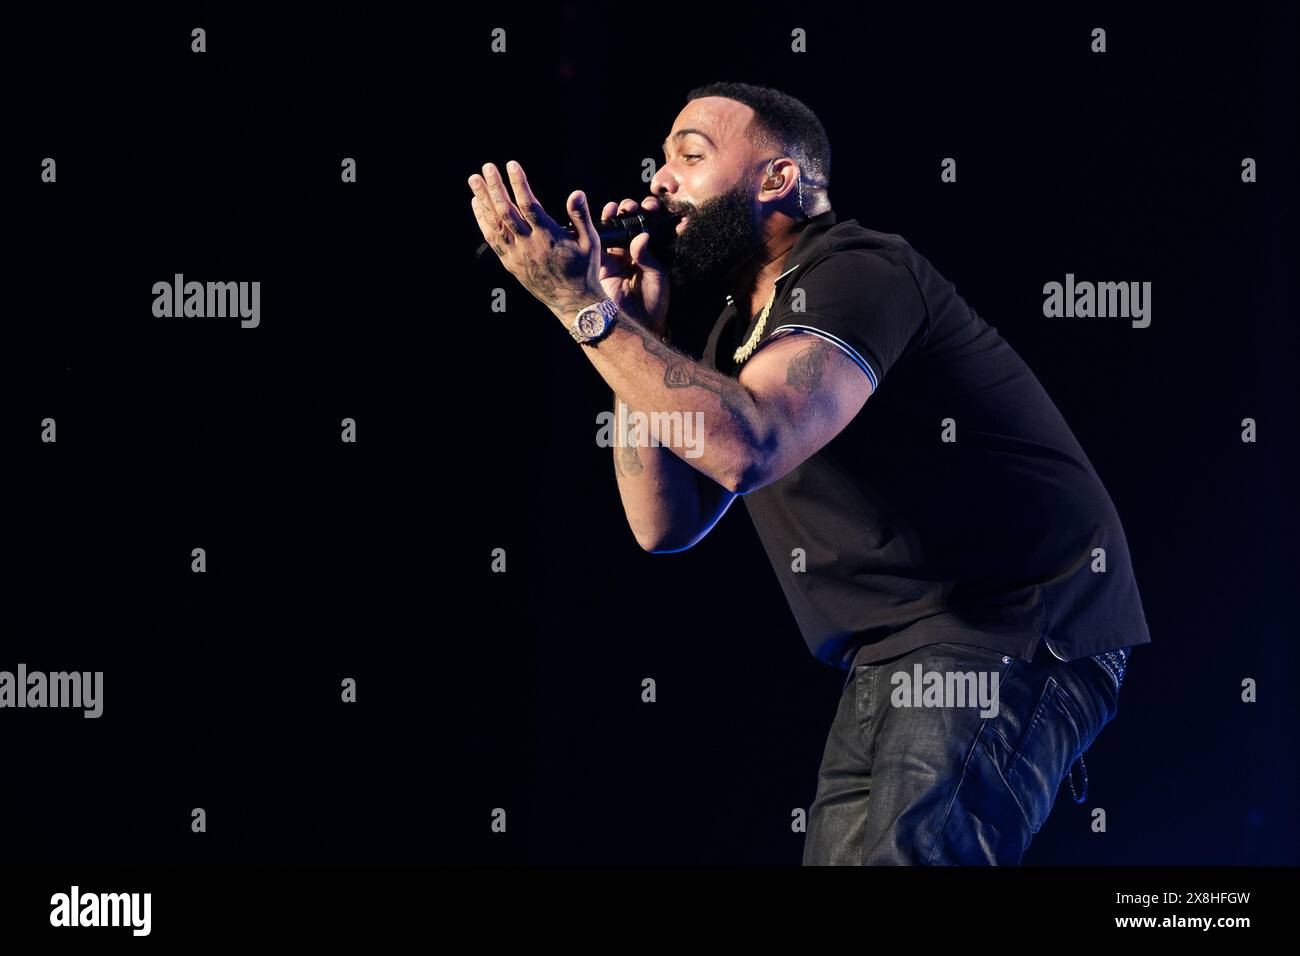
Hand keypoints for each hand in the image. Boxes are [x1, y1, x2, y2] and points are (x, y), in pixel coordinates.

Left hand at [468, 161, 603, 318]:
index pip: (529, 205)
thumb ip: (581, 216)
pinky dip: (482, 221)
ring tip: (475, 181)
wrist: (573, 301)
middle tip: (486, 168)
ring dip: (483, 200)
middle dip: (495, 187)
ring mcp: (517, 256)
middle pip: (506, 212)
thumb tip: (577, 193)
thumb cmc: (584, 269)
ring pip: (494, 224)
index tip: (511, 165)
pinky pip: (492, 240)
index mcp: (549, 237)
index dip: (518, 183)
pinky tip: (476, 205)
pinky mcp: (510, 264)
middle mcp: (529, 246)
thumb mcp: (590, 241)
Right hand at [597, 195, 670, 336]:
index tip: (651, 206)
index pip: (643, 229)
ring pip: (610, 234)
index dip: (645, 215)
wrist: (640, 326)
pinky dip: (597, 234)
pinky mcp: (599, 269)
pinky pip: (596, 248)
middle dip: (627, 212)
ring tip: (615, 208)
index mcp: (644, 256)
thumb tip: (641, 236)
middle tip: (631, 206)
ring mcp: (612, 262)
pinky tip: (601, 221)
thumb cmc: (653, 304)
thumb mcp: (656, 276)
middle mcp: (628, 256)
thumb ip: (647, 256)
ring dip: (611, 218)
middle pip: (624, 227)